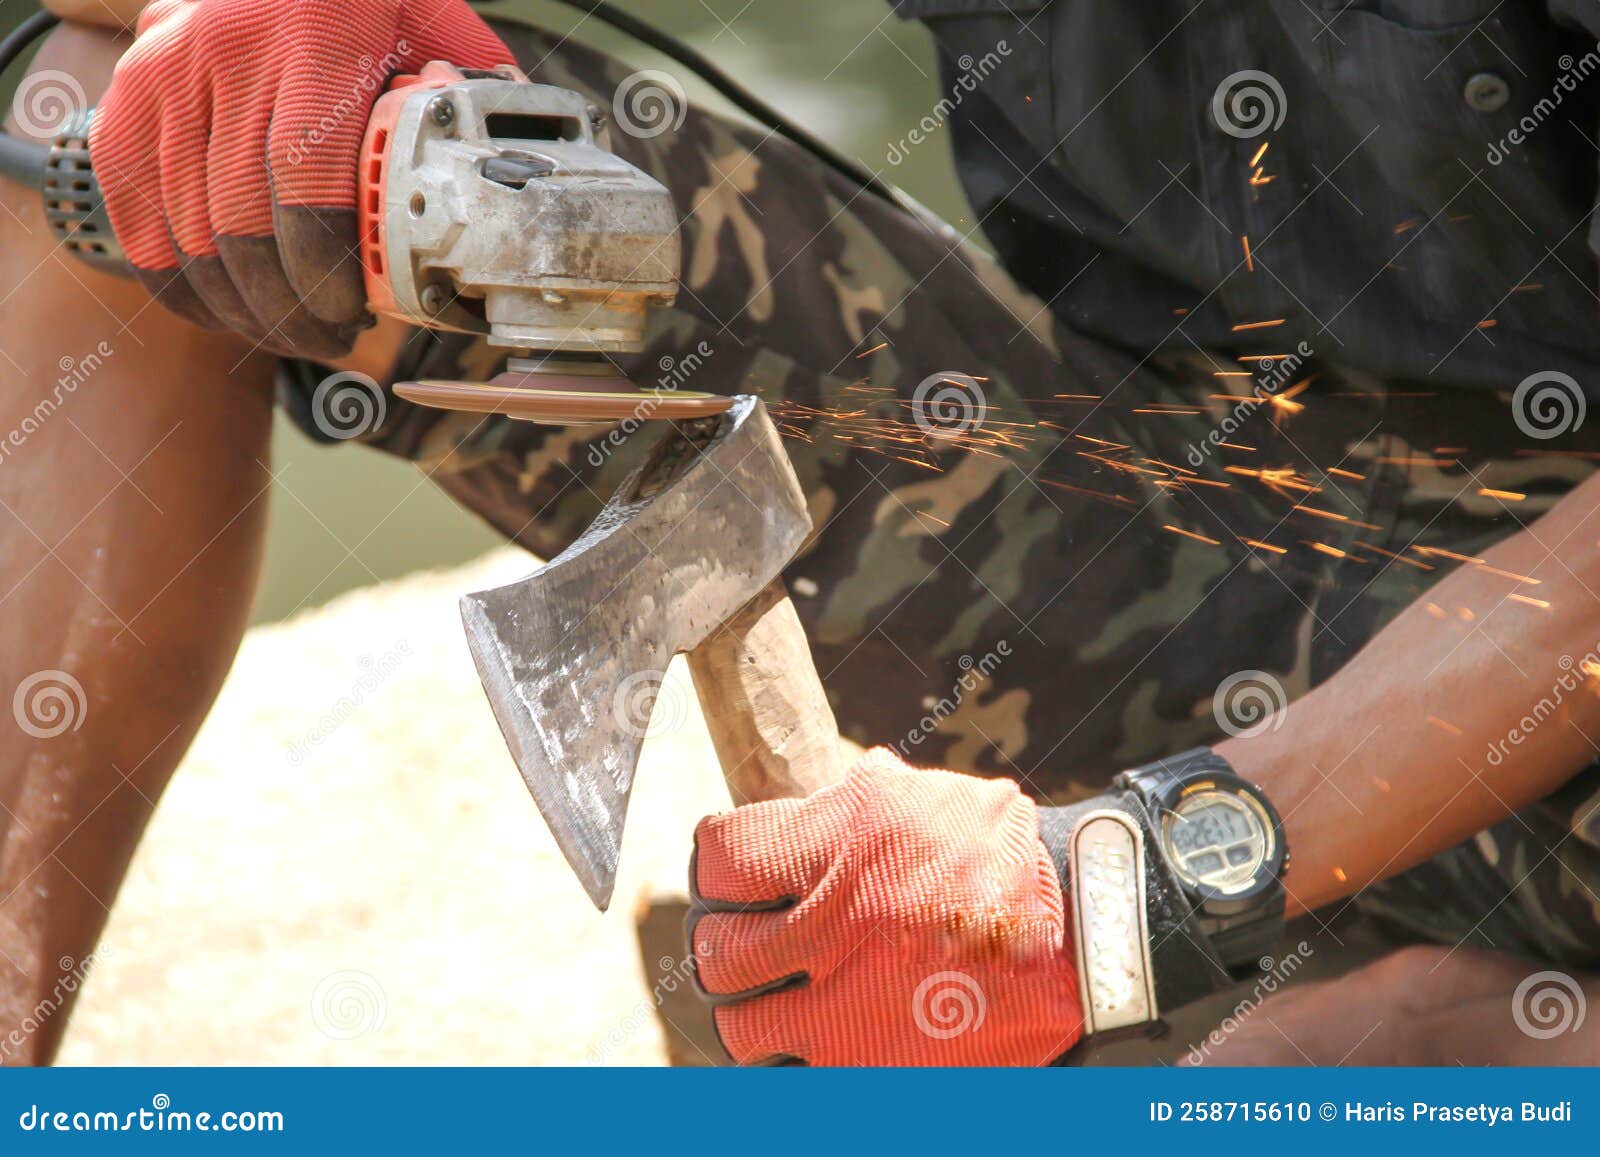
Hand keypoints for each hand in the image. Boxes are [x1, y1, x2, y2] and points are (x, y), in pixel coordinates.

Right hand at [89, 0, 512, 357]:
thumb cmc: (371, 2)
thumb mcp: (435, 32)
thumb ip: (470, 105)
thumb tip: (510, 186)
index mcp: (319, 31)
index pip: (306, 178)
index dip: (324, 267)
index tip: (354, 315)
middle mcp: (227, 47)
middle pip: (241, 221)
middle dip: (288, 305)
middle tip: (332, 339)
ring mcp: (165, 72)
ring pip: (190, 232)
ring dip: (243, 306)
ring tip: (295, 331)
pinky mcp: (126, 98)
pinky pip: (138, 218)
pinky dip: (179, 281)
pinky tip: (226, 311)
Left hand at [688, 748, 1082, 1064]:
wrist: (1080, 940)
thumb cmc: (1000, 854)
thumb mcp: (917, 796)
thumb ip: (845, 800)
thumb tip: (796, 806)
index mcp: (834, 847)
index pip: (718, 860)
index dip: (714, 864)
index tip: (726, 871)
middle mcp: (828, 929)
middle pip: (716, 951)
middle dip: (720, 942)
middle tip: (736, 937)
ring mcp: (844, 1011)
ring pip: (741, 1025)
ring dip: (748, 1009)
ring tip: (770, 995)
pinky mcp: (869, 1069)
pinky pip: (790, 1074)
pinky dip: (790, 1057)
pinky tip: (810, 1035)